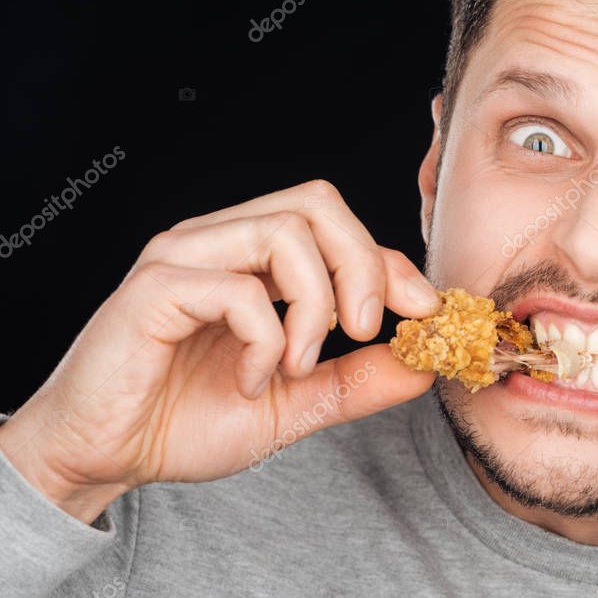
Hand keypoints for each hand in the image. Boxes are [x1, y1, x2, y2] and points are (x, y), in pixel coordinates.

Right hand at [0, 180, 439, 522]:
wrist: (108, 458)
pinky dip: (265, 341)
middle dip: (364, 264)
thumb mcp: (295, 403)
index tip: (425, 311)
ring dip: (315, 306)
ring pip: (284, 233)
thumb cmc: (186, 420)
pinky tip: (251, 381)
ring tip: (296, 366)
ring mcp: (185, 257)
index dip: (390, 262)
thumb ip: (356, 381)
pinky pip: (239, 289)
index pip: (337, 226)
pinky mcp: (156, 288)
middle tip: (366, 330)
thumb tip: (423, 364)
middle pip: (317, 204)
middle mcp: (220, 241)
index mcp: (253, 258)